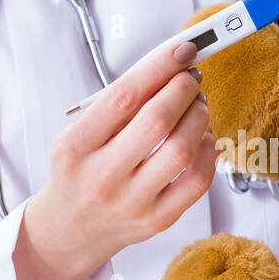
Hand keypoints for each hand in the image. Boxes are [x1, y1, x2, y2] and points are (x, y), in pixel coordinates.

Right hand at [22, 37, 217, 277]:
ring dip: (199, 116)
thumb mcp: (79, 134)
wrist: (70, 229)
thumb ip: (118, 105)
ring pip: (182, 150)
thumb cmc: (79, 171)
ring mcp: (132, 202)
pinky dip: (208, 151)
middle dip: (184, 89)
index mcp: (76, 147)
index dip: (159, 67)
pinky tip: (202, 137)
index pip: (124, 96)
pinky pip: (197, 181)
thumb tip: (169, 66)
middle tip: (191, 77)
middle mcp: (102, 177)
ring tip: (197, 104)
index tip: (182, 49)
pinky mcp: (157, 220)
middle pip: (158, 121)